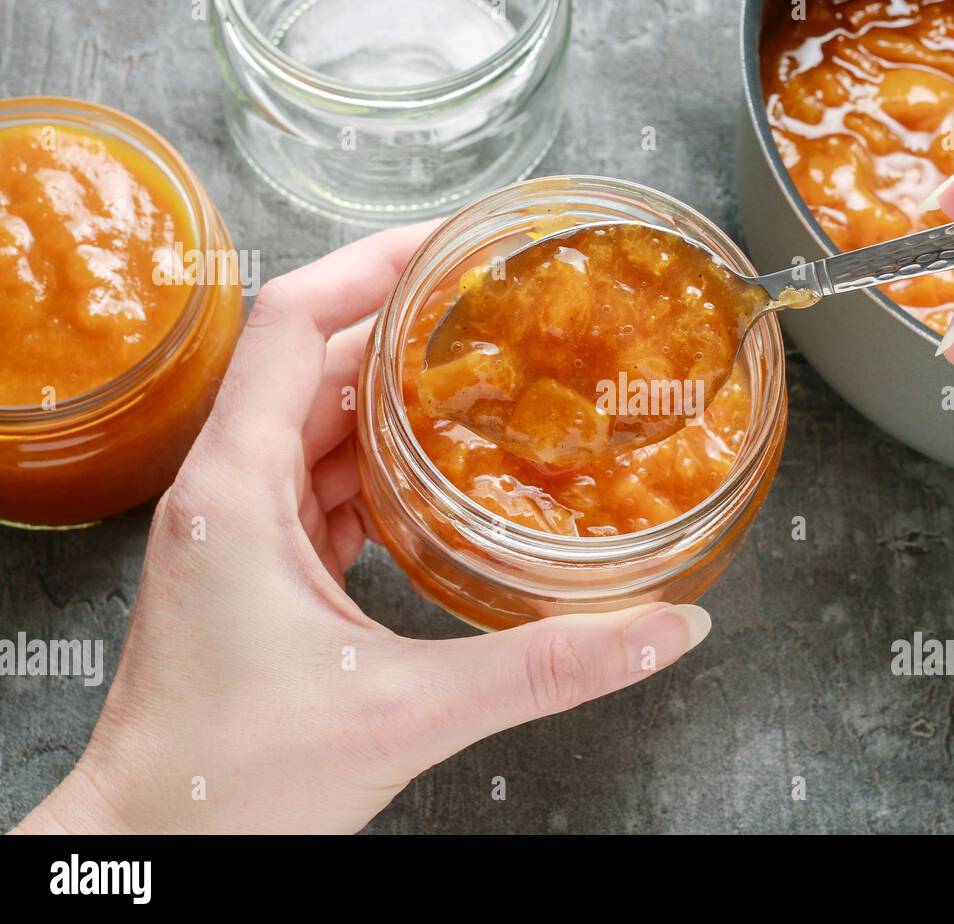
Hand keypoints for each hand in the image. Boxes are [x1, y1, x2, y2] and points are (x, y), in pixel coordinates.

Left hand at [13, 223, 710, 834]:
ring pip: (317, 421)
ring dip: (391, 394)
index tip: (450, 242)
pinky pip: (321, 480)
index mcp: (235, 490)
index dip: (370, 265)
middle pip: (311, 360)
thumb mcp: (408, 712)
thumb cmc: (234, 782)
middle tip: (493, 306)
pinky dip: (381, 461)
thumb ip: (545, 666)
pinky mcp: (257, 568)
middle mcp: (226, 492)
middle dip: (401, 325)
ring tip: (481, 376)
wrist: (153, 848)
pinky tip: (441, 474)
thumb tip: (665, 630)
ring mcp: (237, 529)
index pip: (290, 321)